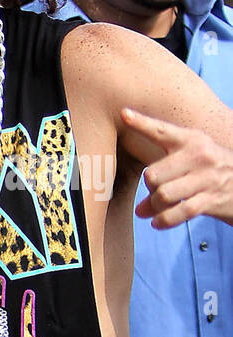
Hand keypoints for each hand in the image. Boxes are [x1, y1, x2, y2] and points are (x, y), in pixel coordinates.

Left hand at [122, 108, 232, 227]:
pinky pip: (179, 212)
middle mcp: (199, 155)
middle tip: (155, 191)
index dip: (142, 123)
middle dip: (148, 188)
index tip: (124, 114)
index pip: (162, 131)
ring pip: (163, 195)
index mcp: (191, 140)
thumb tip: (140, 211)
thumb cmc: (207, 171)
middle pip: (152, 175)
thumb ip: (161, 176)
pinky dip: (164, 220)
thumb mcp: (190, 158)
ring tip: (156, 207)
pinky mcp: (212, 199)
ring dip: (155, 206)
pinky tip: (157, 222)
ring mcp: (207, 177)